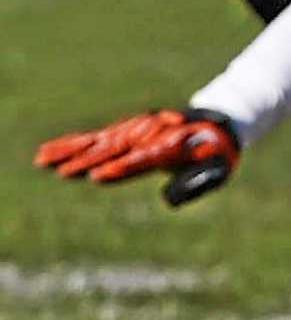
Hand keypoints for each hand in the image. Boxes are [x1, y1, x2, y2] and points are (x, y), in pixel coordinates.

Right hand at [35, 108, 240, 207]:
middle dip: (87, 161)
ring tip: (43, 159)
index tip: (99, 177)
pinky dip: (74, 144)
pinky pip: (96, 138)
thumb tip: (168, 198)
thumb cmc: (216, 153)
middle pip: (114, 149)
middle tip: (60, 171)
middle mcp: (149, 135)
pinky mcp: (126, 132)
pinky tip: (51, 152)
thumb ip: (195, 184)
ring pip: (99, 142)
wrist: (218, 121)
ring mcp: (135, 131)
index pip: (143, 159)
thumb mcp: (216, 170)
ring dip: (71, 151)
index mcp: (171, 145)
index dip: (122, 168)